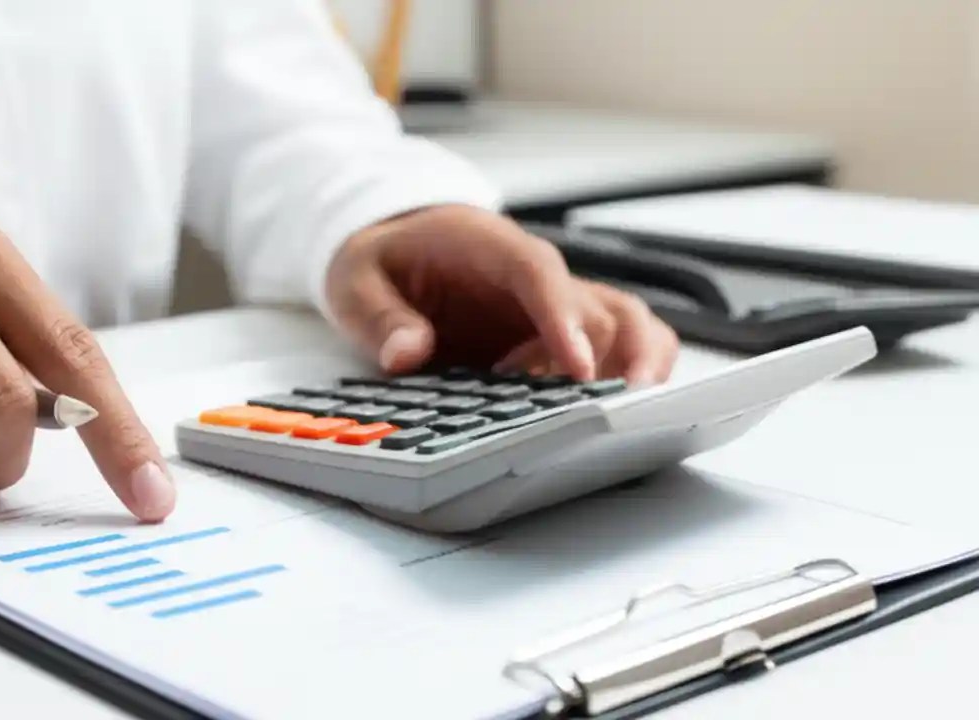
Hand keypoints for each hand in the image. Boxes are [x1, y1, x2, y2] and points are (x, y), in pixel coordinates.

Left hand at [324, 205, 678, 383]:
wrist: (398, 246)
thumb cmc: (385, 260)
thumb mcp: (358, 281)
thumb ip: (380, 316)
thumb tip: (406, 354)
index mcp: (489, 247)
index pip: (538, 273)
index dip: (562, 318)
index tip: (576, 366)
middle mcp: (535, 274)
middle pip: (594, 305)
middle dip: (601, 359)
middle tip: (595, 411)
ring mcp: (554, 303)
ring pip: (626, 319)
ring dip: (640, 361)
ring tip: (637, 412)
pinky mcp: (560, 332)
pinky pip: (618, 343)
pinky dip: (629, 371)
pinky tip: (617, 410)